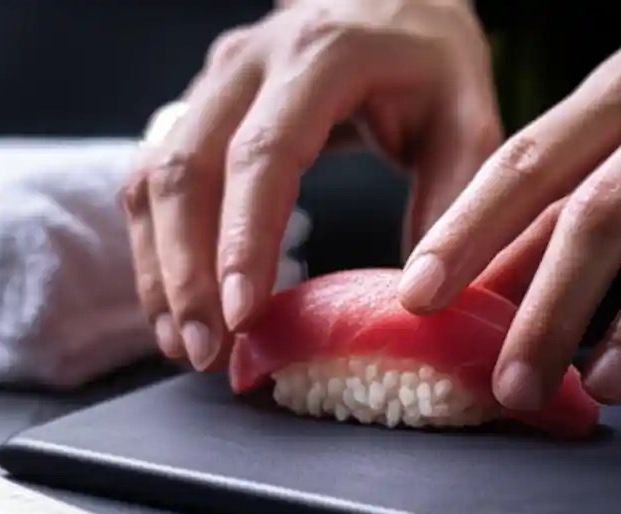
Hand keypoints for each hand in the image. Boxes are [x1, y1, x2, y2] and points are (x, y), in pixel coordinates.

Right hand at [119, 0, 500, 369]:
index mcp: (322, 56)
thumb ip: (453, 204)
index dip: (244, 238)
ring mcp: (211, 81)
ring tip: (180, 343)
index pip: (264, 153)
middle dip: (184, 269)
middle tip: (201, 351)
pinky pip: (152, 178)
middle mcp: (249, 61)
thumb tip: (420, 300)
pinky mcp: (195, 106)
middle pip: (186, 167)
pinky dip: (155, 246)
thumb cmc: (430, 63)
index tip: (243, 315)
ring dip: (158, 265)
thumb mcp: (467, 120)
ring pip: (152, 174)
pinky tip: (175, 305)